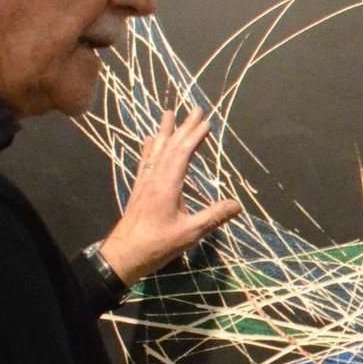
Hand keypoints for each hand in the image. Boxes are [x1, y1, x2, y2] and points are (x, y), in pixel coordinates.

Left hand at [98, 107, 240, 284]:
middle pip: (170, 146)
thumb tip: (237, 204)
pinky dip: (149, 147)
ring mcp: (145, 182)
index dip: (195, 136)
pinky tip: (148, 141)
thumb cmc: (158, 244)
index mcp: (168, 184)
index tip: (206, 122)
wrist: (124, 254)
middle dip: (184, 127)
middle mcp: (154, 178)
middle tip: (195, 109)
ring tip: (168, 113)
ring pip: (155, 150)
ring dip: (164, 131)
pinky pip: (145, 161)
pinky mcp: (139, 189)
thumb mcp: (190, 233)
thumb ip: (213, 217)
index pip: (183, 153)